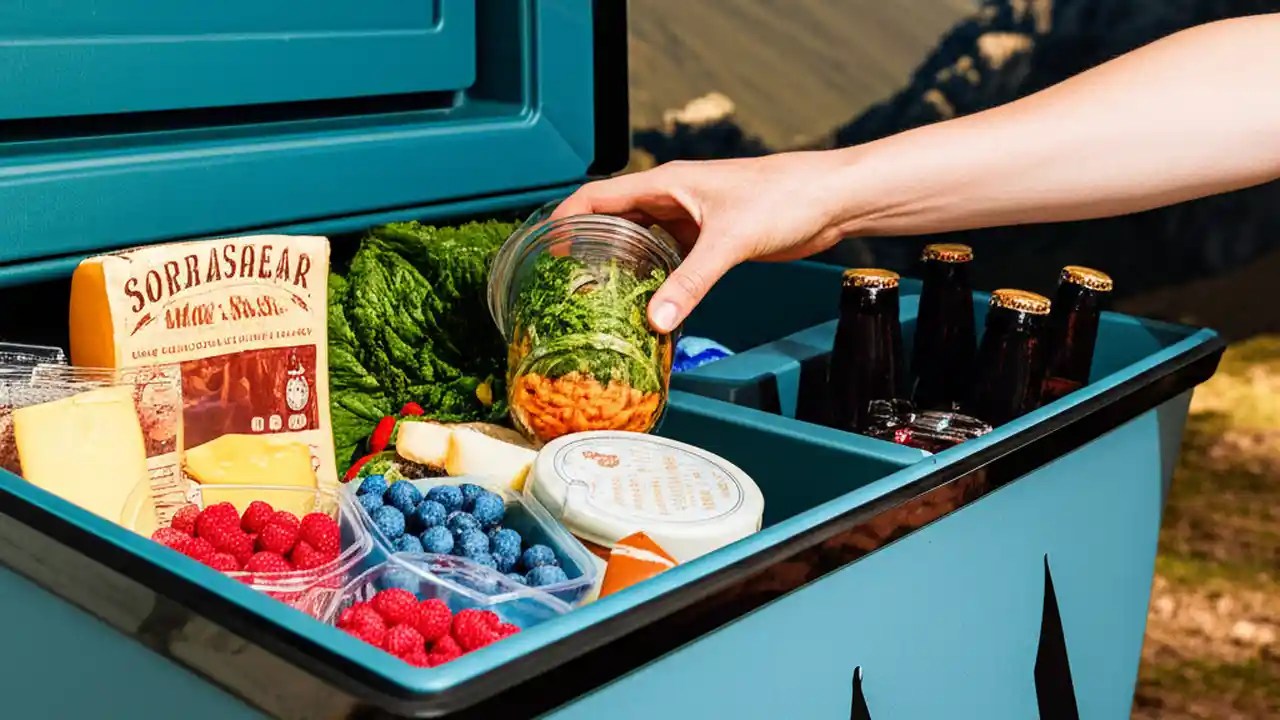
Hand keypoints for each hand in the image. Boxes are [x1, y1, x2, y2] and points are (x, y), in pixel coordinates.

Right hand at [551, 152, 853, 332]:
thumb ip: (691, 282)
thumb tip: (656, 320)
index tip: (545, 246)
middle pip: (615, 220)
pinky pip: (671, 260)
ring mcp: (691, 219)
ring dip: (623, 265)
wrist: (831, 200)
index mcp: (666, 182)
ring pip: (643, 242)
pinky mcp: (711, 240)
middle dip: (590, 247)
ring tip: (600, 299)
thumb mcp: (730, 240)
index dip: (567, 217)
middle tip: (567, 285)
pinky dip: (656, 279)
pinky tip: (649, 303)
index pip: (599, 194)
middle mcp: (673, 198)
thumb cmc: (785, 196)